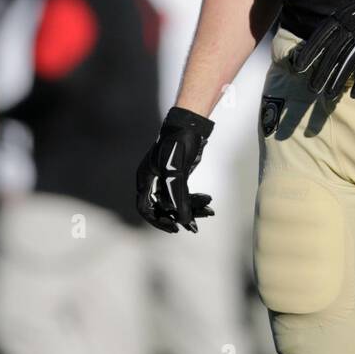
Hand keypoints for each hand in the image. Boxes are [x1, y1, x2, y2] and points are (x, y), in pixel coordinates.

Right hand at [136, 106, 214, 232]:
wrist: (189, 126)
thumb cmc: (177, 143)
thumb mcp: (175, 172)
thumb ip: (177, 196)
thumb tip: (182, 219)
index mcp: (145, 179)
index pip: (146, 208)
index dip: (158, 220)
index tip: (173, 228)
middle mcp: (153, 181)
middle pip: (164, 207)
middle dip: (180, 216)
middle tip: (194, 226)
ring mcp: (166, 179)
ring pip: (177, 201)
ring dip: (192, 208)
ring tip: (209, 211)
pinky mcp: (178, 176)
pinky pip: (185, 193)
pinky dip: (196, 199)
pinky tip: (208, 201)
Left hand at [291, 0, 354, 99]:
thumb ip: (342, 20)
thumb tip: (326, 36)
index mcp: (345, 14)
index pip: (322, 35)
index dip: (310, 52)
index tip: (299, 67)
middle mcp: (354, 26)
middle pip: (333, 53)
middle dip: (322, 72)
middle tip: (312, 89)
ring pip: (349, 62)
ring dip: (338, 80)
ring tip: (329, 95)